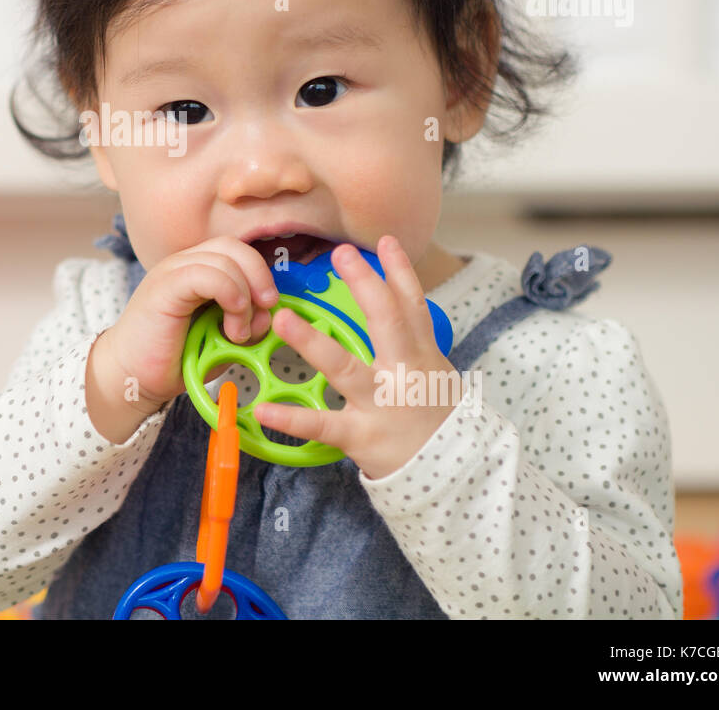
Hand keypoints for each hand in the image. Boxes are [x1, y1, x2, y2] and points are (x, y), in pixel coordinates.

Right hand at [97, 238, 280, 414]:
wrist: (133, 376)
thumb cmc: (175, 358)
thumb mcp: (223, 340)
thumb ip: (247, 323)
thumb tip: (270, 313)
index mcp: (198, 271)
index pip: (238, 251)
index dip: (261, 274)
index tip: (269, 307)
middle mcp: (184, 264)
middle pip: (234, 246)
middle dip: (260, 276)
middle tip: (266, 309)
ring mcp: (172, 271)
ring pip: (225, 258)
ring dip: (244, 295)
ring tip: (238, 332)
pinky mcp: (164, 287)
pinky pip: (205, 274)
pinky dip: (229, 293)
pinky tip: (231, 321)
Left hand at [253, 236, 460, 479]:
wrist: (455, 477)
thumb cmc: (437, 421)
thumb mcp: (436, 377)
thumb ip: (414, 344)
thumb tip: (398, 307)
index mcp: (421, 357)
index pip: (412, 306)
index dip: (400, 272)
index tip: (385, 241)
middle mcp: (403, 373)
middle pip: (386, 320)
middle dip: (365, 285)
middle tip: (340, 253)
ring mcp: (381, 403)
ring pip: (345, 366)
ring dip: (311, 341)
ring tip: (282, 318)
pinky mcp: (362, 435)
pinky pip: (322, 424)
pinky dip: (291, 419)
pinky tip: (262, 408)